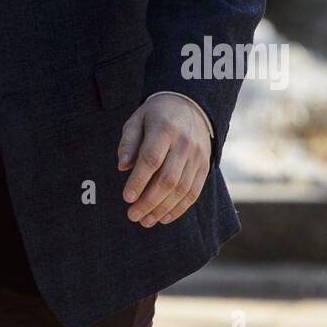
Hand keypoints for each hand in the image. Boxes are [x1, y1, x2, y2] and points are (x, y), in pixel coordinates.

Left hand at [116, 94, 210, 226]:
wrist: (190, 105)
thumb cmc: (156, 115)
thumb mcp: (137, 119)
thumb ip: (128, 142)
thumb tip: (122, 167)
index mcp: (165, 129)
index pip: (151, 159)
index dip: (138, 181)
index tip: (126, 197)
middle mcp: (184, 143)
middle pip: (167, 179)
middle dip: (149, 201)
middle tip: (133, 215)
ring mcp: (197, 156)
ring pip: (181, 189)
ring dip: (162, 209)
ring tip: (146, 220)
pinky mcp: (205, 166)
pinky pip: (193, 192)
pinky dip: (179, 208)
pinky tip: (164, 217)